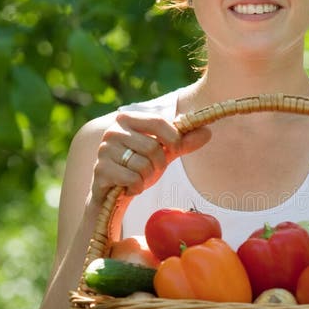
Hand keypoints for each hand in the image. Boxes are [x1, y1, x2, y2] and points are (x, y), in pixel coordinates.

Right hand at [92, 111, 210, 203]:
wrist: (116, 190)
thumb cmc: (141, 165)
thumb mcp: (164, 151)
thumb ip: (184, 141)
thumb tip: (208, 132)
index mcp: (127, 118)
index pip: (159, 122)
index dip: (174, 139)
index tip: (176, 150)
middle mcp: (113, 131)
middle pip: (153, 147)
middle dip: (158, 164)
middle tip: (151, 169)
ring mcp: (104, 150)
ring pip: (142, 165)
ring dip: (147, 177)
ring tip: (138, 176)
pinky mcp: (101, 170)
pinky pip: (132, 179)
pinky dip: (137, 187)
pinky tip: (130, 186)